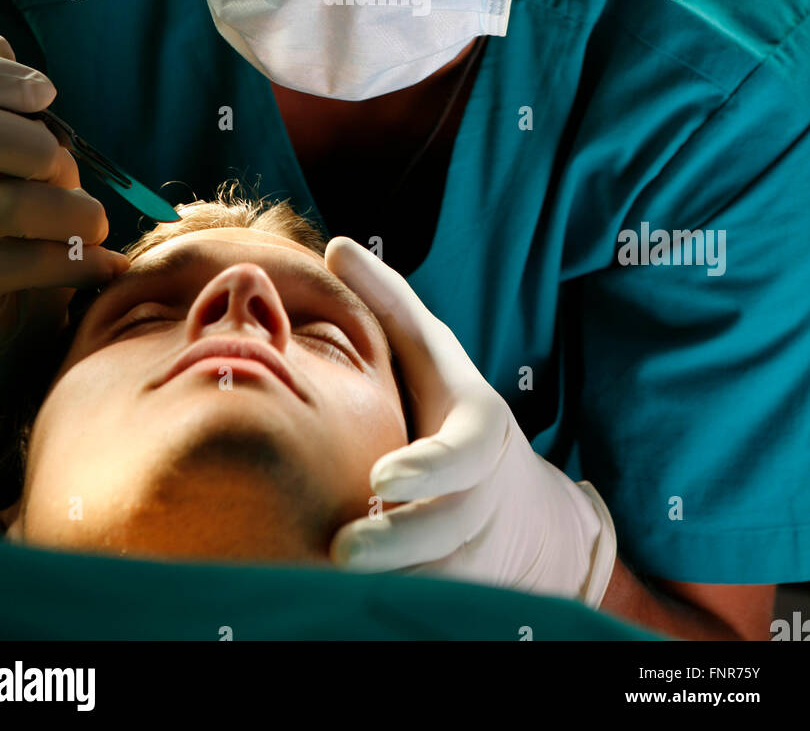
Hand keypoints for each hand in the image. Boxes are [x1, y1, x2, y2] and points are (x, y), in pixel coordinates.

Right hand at [0, 33, 128, 385]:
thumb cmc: (6, 235)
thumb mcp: (9, 166)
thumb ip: (0, 109)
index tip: (46, 94)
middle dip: (36, 146)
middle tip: (70, 176)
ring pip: (5, 202)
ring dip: (71, 212)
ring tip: (98, 227)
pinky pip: (20, 261)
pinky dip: (77, 263)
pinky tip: (104, 268)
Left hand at [324, 236, 616, 604]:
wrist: (521, 504)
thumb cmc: (452, 407)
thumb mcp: (432, 352)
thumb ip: (388, 302)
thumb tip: (337, 246)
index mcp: (481, 427)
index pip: (464, 453)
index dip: (429, 468)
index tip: (382, 478)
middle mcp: (488, 491)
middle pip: (450, 524)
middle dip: (399, 540)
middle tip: (344, 549)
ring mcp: (485, 548)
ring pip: (444, 574)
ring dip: (396, 581)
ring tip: (335, 581)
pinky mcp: (475, 593)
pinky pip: (439, 606)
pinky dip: (401, 608)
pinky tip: (346, 612)